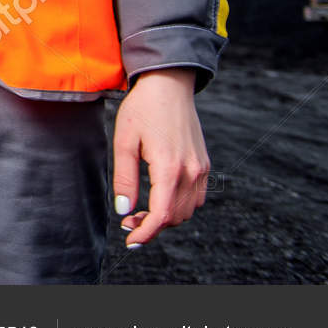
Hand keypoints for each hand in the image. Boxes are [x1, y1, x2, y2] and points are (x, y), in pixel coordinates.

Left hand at [111, 67, 209, 247]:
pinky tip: (159, 197)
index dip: (146, 233)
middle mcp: (191, 172)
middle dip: (152, 226)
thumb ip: (124, 179)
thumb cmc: (142, 110)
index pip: (162, 215)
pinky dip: (179, 205)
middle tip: (127, 222)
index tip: (131, 241)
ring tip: (140, 211)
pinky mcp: (203, 164)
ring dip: (166, 217)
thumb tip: (124, 210)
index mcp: (170, 168)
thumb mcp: (124, 142)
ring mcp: (201, 169)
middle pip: (176, 217)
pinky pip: (196, 197)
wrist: (169, 86)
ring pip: (188, 210)